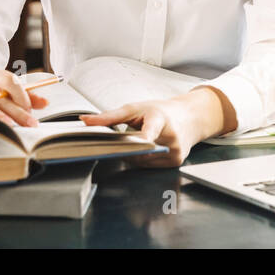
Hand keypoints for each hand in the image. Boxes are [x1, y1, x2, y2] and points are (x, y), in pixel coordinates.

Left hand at [80, 89, 227, 167]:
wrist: (189, 117)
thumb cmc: (161, 111)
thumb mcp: (135, 108)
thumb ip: (109, 117)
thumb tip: (85, 121)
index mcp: (160, 119)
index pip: (147, 135)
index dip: (135, 143)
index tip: (124, 147)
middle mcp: (171, 138)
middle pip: (139, 151)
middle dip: (123, 148)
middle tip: (116, 141)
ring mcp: (175, 153)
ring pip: (141, 161)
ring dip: (132, 154)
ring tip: (135, 140)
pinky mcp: (175, 163)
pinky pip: (149, 165)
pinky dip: (141, 159)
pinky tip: (143, 149)